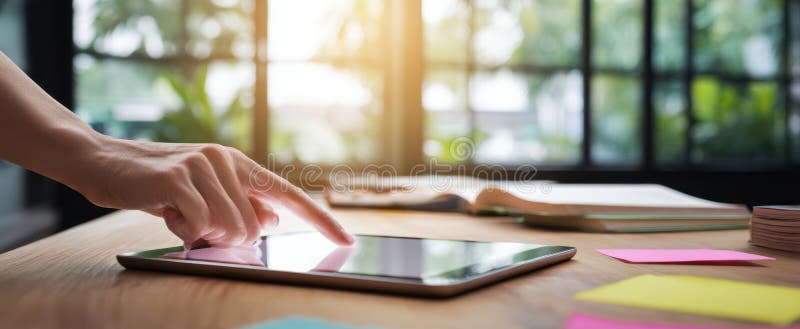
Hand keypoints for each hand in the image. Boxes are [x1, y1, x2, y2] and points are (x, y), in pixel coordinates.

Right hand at [77, 137, 352, 246]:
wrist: (106, 163)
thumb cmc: (160, 184)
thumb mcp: (206, 193)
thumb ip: (240, 203)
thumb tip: (274, 218)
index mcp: (238, 165)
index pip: (289, 194)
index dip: (320, 219)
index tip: (346, 239)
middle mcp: (226, 160)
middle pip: (252, 227)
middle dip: (224, 237)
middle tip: (193, 220)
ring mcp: (203, 165)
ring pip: (228, 227)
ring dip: (201, 233)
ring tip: (177, 212)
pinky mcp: (179, 177)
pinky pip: (199, 225)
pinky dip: (183, 230)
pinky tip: (166, 212)